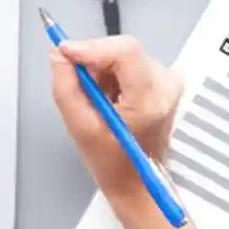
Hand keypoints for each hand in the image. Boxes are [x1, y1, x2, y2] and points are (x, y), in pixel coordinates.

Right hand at [50, 36, 182, 214]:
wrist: (138, 181)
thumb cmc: (114, 163)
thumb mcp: (80, 128)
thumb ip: (66, 87)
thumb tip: (60, 56)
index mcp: (149, 101)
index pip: (124, 51)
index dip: (90, 47)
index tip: (66, 52)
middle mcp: (166, 86)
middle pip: (121, 50)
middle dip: (93, 62)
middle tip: (80, 86)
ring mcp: (168, 82)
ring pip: (123, 55)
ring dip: (102, 70)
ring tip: (97, 100)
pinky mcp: (164, 80)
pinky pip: (128, 62)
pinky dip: (112, 74)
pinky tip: (109, 98)